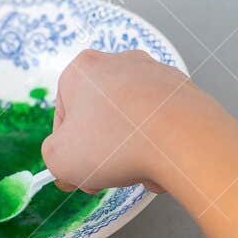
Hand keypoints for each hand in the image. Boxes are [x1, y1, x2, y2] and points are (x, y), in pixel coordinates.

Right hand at [42, 50, 215, 192]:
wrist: (184, 138)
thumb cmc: (115, 143)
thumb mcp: (61, 160)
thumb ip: (53, 157)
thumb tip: (68, 163)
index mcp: (83, 69)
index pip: (65, 115)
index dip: (68, 150)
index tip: (78, 174)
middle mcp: (120, 61)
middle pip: (101, 115)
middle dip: (102, 149)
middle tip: (106, 176)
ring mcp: (156, 72)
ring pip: (132, 120)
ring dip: (131, 148)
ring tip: (139, 170)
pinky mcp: (184, 89)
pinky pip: (162, 121)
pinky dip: (160, 142)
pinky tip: (163, 161)